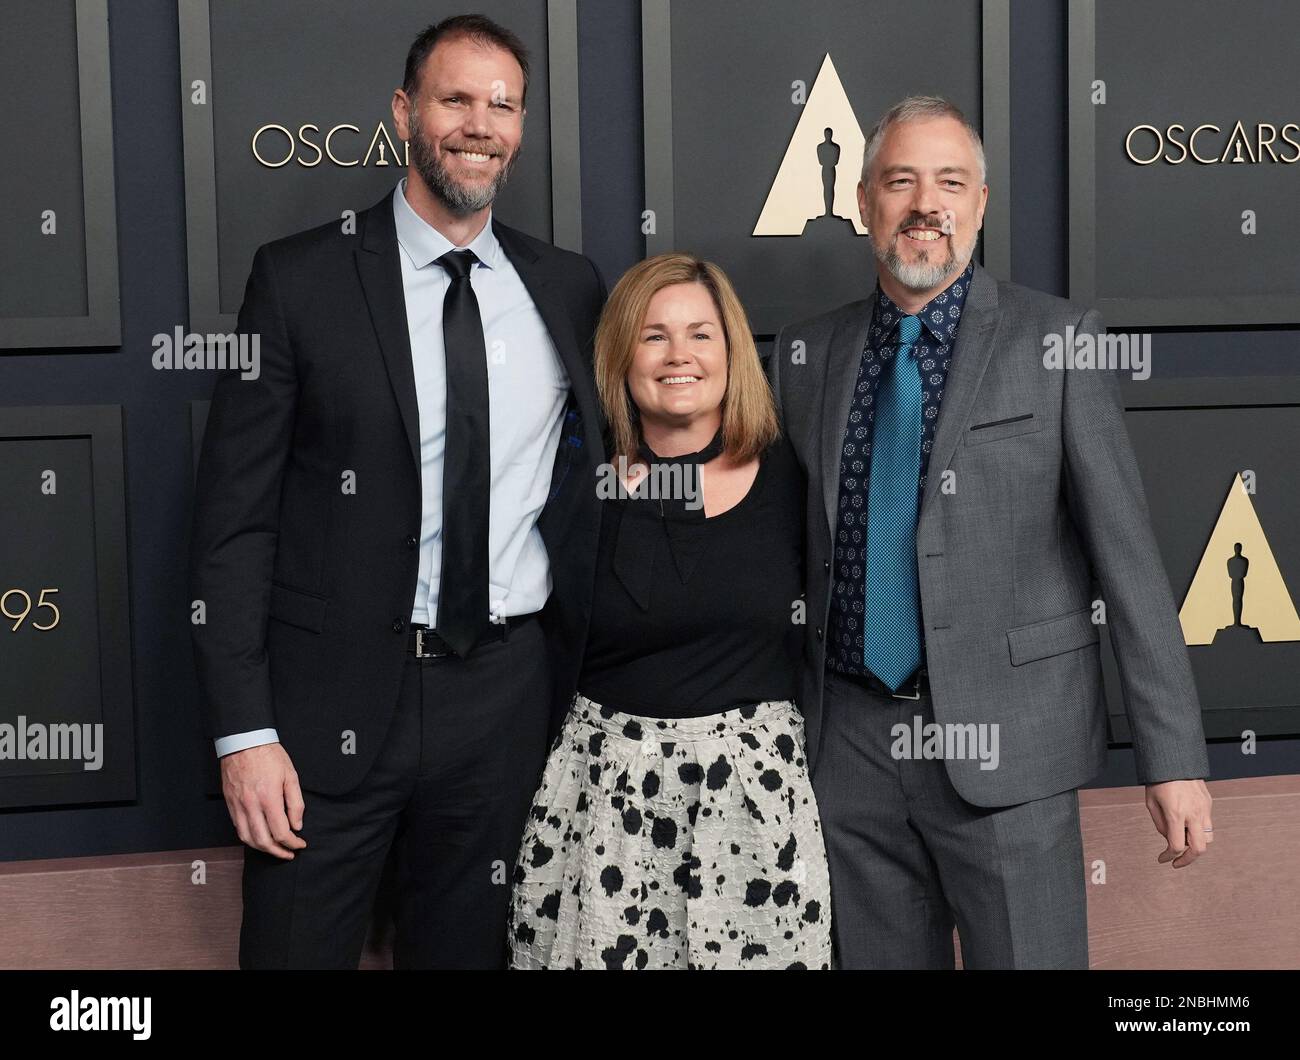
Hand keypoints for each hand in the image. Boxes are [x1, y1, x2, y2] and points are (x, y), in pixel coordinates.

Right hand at [220, 742, 306, 859]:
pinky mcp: (230, 804)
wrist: (244, 741)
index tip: (300, 844)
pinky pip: (238, 828)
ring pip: (247, 838)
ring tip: (275, 850)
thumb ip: (296, 803)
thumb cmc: (269, 756)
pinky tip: (260, 838)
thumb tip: (297, 825)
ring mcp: (238, 806)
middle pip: (263, 841)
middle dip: (278, 852)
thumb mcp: (291, 775)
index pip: (281, 832)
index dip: (293, 843)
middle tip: (289, 854)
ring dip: (262, 849)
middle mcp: (251, 805)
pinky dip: (249, 838)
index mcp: (269, 798)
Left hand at [1145, 779, 1212, 867]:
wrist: (1174, 760)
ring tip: (1181, 839)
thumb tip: (1170, 840)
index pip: (1176, 846)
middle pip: (1199, 849)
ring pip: (1207, 838)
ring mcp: (1204, 809)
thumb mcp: (1151, 803)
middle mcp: (1193, 813)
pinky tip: (1187, 826)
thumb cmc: (1158, 781)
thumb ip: (1160, 825)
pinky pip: (1207, 824)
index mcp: (1175, 813)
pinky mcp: (1209, 804)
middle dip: (1188, 860)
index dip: (1169, 856)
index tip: (1163, 859)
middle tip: (1177, 862)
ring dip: (1195, 844)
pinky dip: (1198, 831)